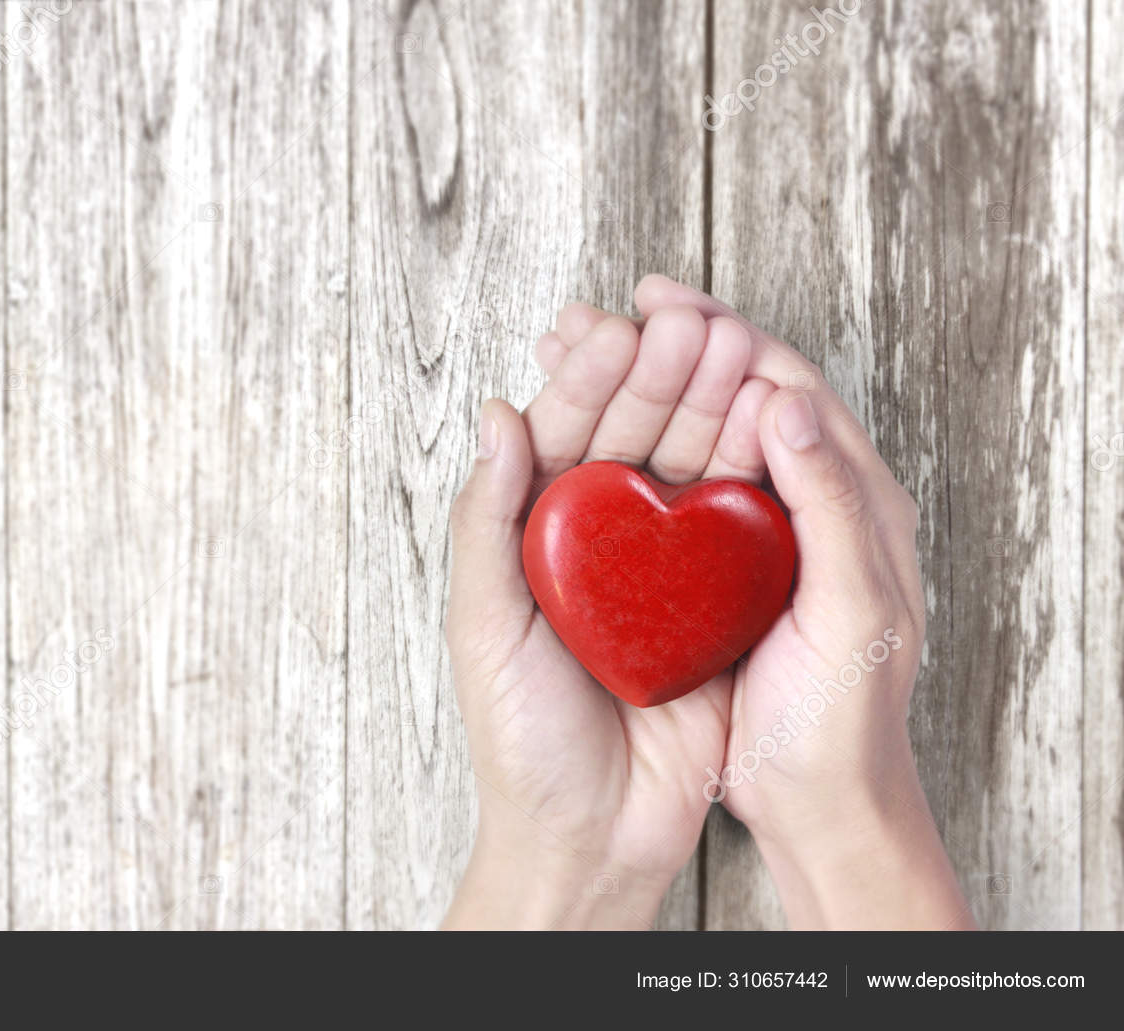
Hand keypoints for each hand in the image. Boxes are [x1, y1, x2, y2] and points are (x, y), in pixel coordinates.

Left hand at [443, 303, 766, 928]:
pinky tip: (773, 423)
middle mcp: (604, 541)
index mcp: (539, 535)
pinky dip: (755, 475)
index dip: (593, 380)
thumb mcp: (482, 628)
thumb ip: (482, 523)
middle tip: (692, 322)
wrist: (595, 835)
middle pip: (635, 437)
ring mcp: (666, 569)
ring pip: (692, 468)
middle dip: (663, 377)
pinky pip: (739, 529)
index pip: (566, 435)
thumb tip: (496, 412)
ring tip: (739, 349)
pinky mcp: (722, 604)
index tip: (622, 328)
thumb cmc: (521, 739)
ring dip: (715, 407)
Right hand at [630, 275, 970, 928]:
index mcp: (852, 501)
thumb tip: (787, 400)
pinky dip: (620, 452)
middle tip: (593, 313)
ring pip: (688, 438)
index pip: (783, 384)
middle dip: (658, 347)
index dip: (721, 331)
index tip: (659, 297)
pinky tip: (576, 442)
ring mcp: (746, 539)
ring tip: (567, 353)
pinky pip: (662, 493)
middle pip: (727, 396)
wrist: (817, 807)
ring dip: (630, 391)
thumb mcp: (854, 615)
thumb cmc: (844, 723)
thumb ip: (832, 505)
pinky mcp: (706, 575)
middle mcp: (797, 505)